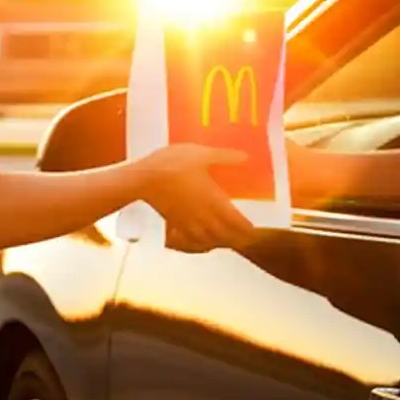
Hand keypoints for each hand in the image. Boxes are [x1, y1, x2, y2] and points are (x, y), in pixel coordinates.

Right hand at [133, 144, 254, 251]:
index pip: (237, 223)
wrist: (143, 179)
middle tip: (246, 237)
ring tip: (228, 240)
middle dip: (238, 238)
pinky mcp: (176, 224)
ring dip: (222, 243)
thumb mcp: (201, 154)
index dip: (248, 229)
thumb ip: (224, 157)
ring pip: (210, 242)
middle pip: (226, 237)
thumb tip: (245, 157)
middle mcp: (204, 218)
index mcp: (215, 201)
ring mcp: (189, 223)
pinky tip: (203, 241)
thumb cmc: (173, 164)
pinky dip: (202, 244)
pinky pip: (192, 242)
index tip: (255, 229)